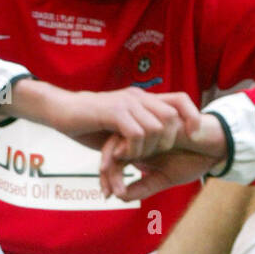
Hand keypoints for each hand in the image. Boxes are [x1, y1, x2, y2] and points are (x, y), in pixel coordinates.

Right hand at [11, 80, 200, 155]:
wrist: (60, 111)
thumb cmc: (89, 123)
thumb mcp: (120, 129)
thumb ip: (139, 133)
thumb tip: (158, 151)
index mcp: (143, 98)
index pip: (181, 99)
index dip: (193, 115)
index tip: (194, 136)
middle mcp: (139, 97)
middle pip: (173, 116)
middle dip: (168, 141)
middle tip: (151, 155)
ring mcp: (126, 103)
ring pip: (156, 128)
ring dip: (146, 149)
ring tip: (131, 157)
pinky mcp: (113, 112)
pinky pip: (137, 133)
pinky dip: (133, 149)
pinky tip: (122, 155)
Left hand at [99, 112, 228, 200]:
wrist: (216, 146)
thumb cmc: (193, 159)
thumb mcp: (165, 179)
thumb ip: (143, 187)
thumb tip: (120, 197)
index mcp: (139, 148)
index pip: (113, 160)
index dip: (107, 177)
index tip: (106, 195)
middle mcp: (139, 137)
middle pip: (110, 150)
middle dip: (106, 173)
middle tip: (107, 193)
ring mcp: (146, 128)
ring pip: (119, 142)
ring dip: (116, 167)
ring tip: (119, 187)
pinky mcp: (155, 121)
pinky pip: (135, 134)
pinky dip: (130, 150)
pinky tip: (130, 163)